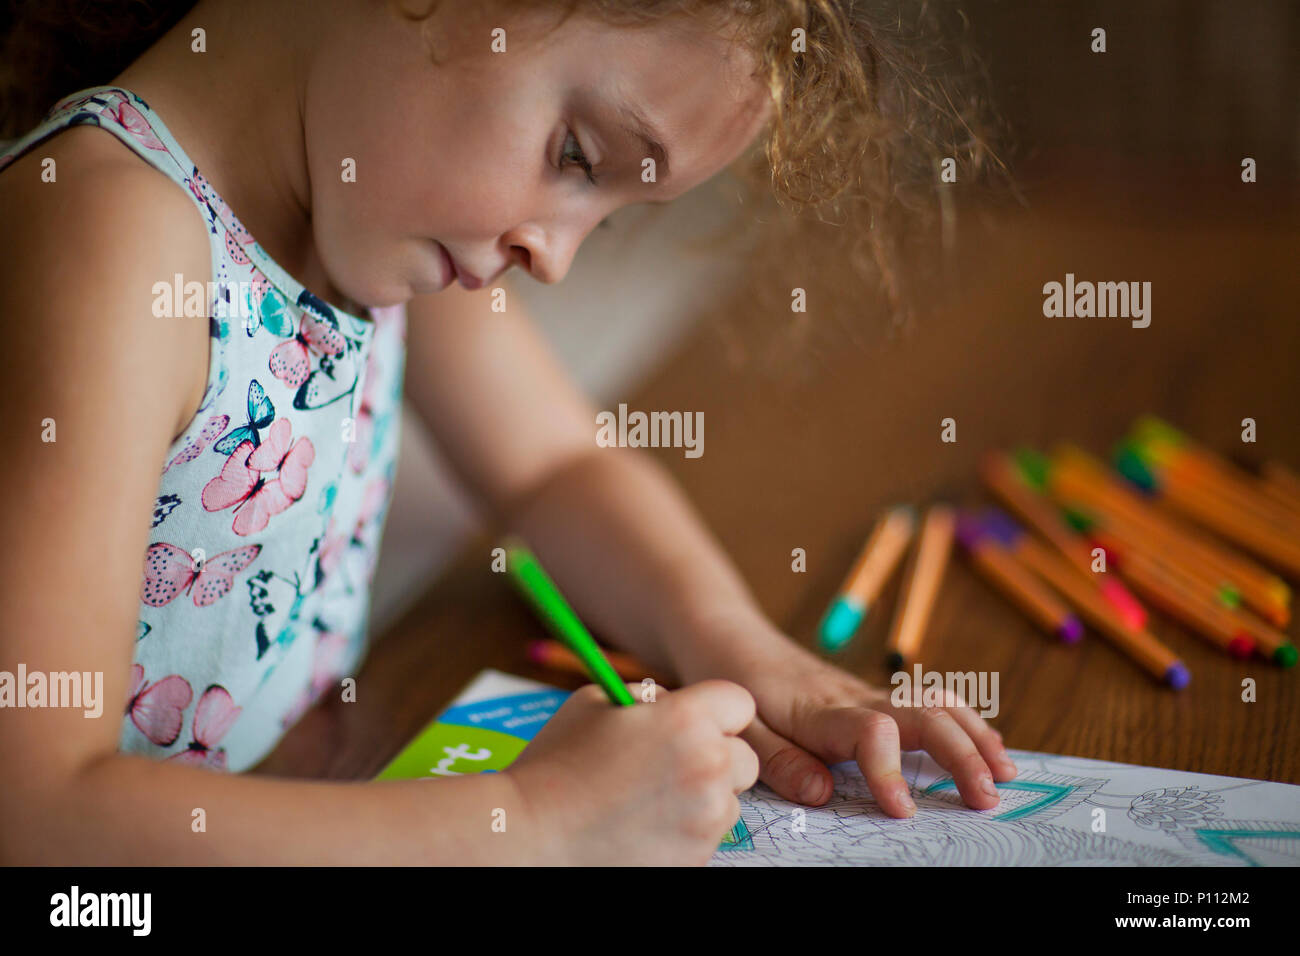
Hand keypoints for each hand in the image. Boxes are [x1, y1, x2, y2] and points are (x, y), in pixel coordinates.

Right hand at [507, 679, 759, 864]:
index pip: (739, 703)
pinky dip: (685, 832)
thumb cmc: (557, 764)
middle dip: (716, 756)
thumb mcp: (595, 701)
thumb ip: (646, 696)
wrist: (531, 835)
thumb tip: (671, 703)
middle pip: (745, 757)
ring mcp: (706, 820)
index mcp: (688, 720)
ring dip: (702, 798)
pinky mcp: (697, 860)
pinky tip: (642, 826)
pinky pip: (708, 837)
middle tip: (669, 763)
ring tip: (647, 799)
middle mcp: (709, 768)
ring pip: (729, 801)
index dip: (716, 711)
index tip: (694, 721)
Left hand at [674, 617, 1017, 817]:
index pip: (871, 732)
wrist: (730, 639)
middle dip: (962, 755)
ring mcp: (867, 692)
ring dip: (974, 734)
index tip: (903, 810)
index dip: (891, 770)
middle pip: (922, 714)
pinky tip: (986, 745)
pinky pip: (928, 701)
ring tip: (1005, 772)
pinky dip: (964, 721)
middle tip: (988, 798)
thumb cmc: (732, 685)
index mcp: (819, 710)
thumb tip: (824, 794)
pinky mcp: (873, 694)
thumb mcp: (740, 728)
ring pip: (935, 702)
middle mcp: (853, 696)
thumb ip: (779, 761)